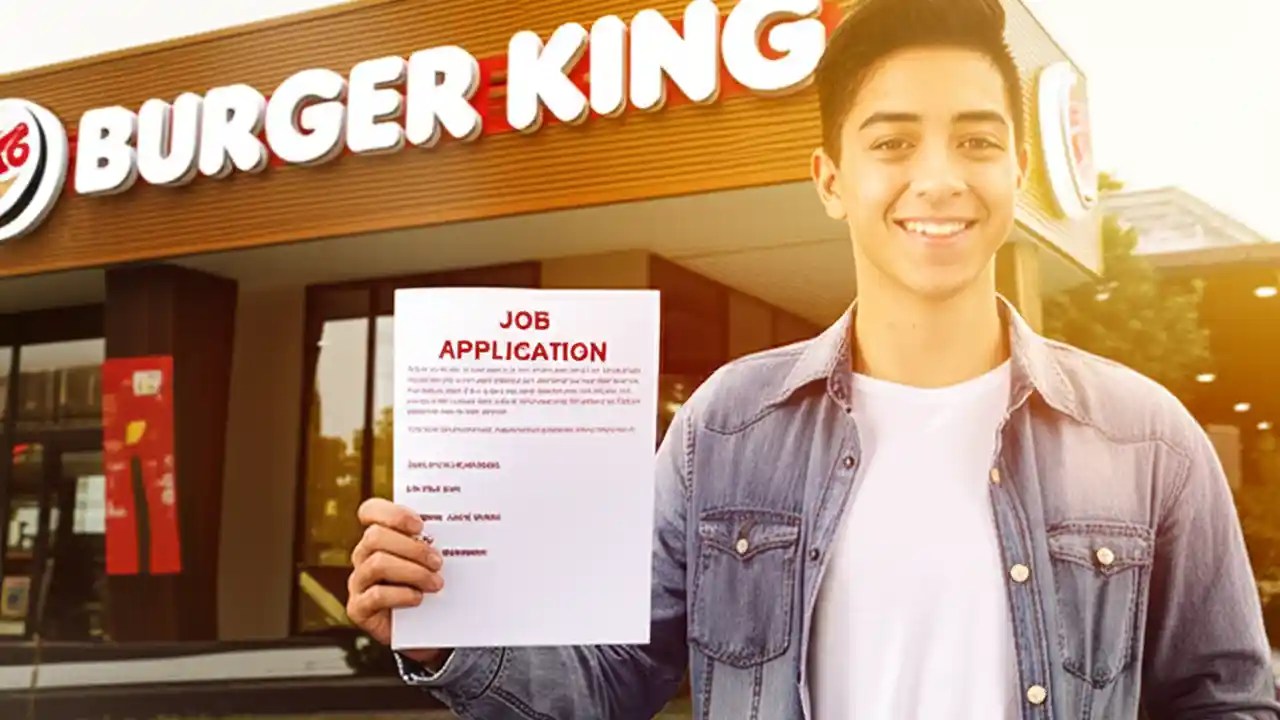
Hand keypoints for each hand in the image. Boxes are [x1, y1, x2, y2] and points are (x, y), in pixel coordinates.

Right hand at [347, 498, 447, 666]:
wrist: (424, 630)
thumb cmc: (430, 587)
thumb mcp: (432, 561)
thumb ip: (432, 543)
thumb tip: (459, 527)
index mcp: (379, 536)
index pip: (370, 511)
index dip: (393, 514)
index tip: (420, 525)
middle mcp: (363, 556)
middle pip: (376, 536)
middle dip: (412, 547)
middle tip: (438, 562)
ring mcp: (358, 582)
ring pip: (377, 564)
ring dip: (412, 572)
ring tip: (435, 583)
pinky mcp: (358, 608)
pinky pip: (376, 595)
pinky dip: (401, 595)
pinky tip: (418, 599)